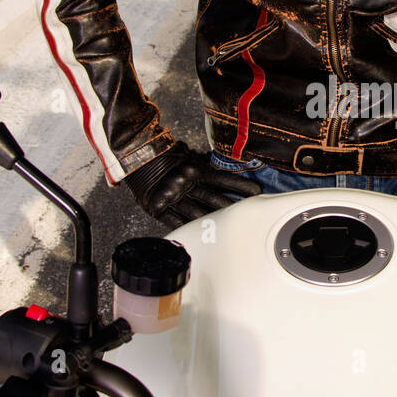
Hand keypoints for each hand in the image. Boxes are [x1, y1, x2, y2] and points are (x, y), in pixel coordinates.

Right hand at [124, 141, 261, 227]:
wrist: (139, 158)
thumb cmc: (168, 158)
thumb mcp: (190, 158)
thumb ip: (207, 166)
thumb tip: (231, 165)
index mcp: (196, 171)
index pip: (223, 179)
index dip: (241, 186)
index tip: (257, 192)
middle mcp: (186, 184)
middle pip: (214, 200)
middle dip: (233, 209)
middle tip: (249, 217)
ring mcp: (173, 197)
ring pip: (198, 214)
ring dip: (215, 223)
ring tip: (230, 232)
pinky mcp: (159, 208)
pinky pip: (176, 223)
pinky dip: (189, 230)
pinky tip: (202, 239)